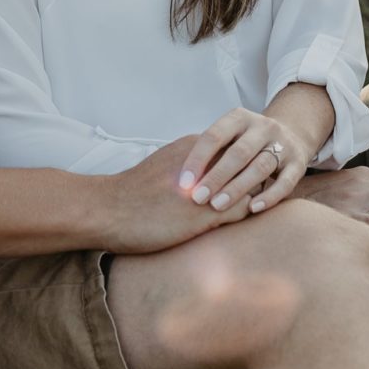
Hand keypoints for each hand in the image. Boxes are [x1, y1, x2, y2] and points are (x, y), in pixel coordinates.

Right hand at [102, 136, 255, 254]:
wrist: (109, 209)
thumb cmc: (134, 193)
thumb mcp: (166, 166)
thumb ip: (191, 165)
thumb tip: (208, 173)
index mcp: (194, 146)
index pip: (236, 148)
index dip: (244, 162)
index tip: (249, 174)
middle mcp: (205, 160)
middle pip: (248, 162)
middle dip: (256, 175)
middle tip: (260, 189)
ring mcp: (208, 185)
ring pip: (251, 185)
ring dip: (255, 195)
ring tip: (256, 206)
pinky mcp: (206, 213)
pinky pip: (244, 210)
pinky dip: (247, 214)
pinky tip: (241, 222)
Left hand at [176, 108, 307, 216]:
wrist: (291, 133)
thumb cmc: (245, 142)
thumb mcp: (229, 137)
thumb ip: (210, 152)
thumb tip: (178, 180)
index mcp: (239, 118)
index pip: (214, 135)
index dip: (197, 159)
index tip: (183, 183)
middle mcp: (262, 127)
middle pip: (237, 152)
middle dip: (215, 176)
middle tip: (197, 199)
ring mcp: (283, 144)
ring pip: (260, 166)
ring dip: (237, 188)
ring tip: (218, 206)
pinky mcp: (298, 163)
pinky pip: (285, 181)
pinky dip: (269, 196)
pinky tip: (252, 209)